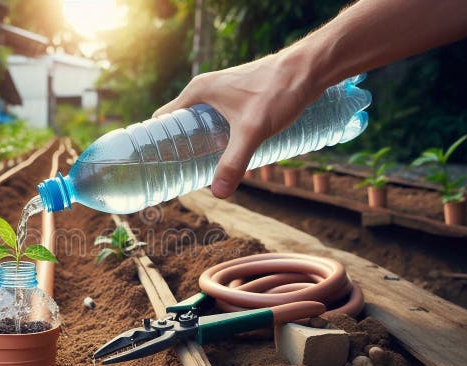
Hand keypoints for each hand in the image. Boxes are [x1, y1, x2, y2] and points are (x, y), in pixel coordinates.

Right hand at [153, 52, 321, 197]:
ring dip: (200, 142)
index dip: (158, 142)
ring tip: (204, 167)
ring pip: (201, 121)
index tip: (160, 165)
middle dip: (181, 148)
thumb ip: (234, 162)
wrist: (308, 70)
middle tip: (184, 174)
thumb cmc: (278, 92)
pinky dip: (216, 135)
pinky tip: (228, 151)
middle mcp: (206, 89)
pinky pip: (217, 118)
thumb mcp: (252, 132)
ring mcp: (223, 91)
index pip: (163, 118)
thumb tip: (219, 194)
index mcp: (197, 91)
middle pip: (181, 123)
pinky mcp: (239, 96)